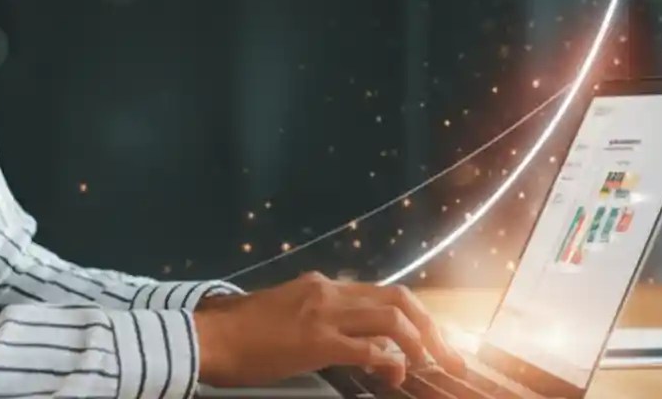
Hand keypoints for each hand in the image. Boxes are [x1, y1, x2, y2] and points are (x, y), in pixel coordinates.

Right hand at [193, 271, 465, 387]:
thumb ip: (318, 319)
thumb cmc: (240, 333)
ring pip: (392, 316)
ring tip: (434, 366)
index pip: (382, 293)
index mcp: (322, 286)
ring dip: (422, 341)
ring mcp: (324, 314)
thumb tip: (347, 339)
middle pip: (399, 299)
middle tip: (452, 357)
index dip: (415, 316)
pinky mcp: (316, 341)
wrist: (209, 336)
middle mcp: (329, 292)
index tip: (433, 339)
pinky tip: (396, 375)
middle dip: (432, 327)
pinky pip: (368, 347)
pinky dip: (391, 360)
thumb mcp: (286, 315)